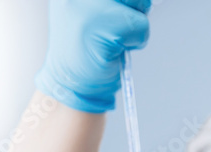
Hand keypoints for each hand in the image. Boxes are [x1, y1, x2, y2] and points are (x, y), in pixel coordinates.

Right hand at [34, 0, 151, 113]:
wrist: (69, 84)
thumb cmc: (84, 47)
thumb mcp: (90, 9)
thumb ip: (109, 0)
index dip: (130, 0)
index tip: (124, 8)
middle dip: (136, 4)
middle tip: (118, 23)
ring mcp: (87, 5)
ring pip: (140, 2)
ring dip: (135, 23)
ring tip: (112, 37)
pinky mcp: (100, 25)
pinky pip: (140, 26)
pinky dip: (136, 41)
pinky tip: (114, 50)